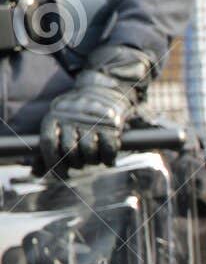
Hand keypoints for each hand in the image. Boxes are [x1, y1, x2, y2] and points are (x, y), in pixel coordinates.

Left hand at [36, 45, 150, 174]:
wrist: (105, 89)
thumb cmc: (79, 113)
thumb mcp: (60, 122)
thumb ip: (49, 146)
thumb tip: (35, 172)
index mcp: (55, 116)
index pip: (49, 142)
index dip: (53, 161)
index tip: (61, 174)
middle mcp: (71, 117)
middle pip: (70, 150)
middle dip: (77, 162)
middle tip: (81, 163)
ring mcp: (91, 120)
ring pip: (89, 151)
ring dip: (93, 161)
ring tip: (95, 159)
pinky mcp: (111, 124)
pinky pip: (108, 149)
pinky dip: (109, 159)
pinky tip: (108, 160)